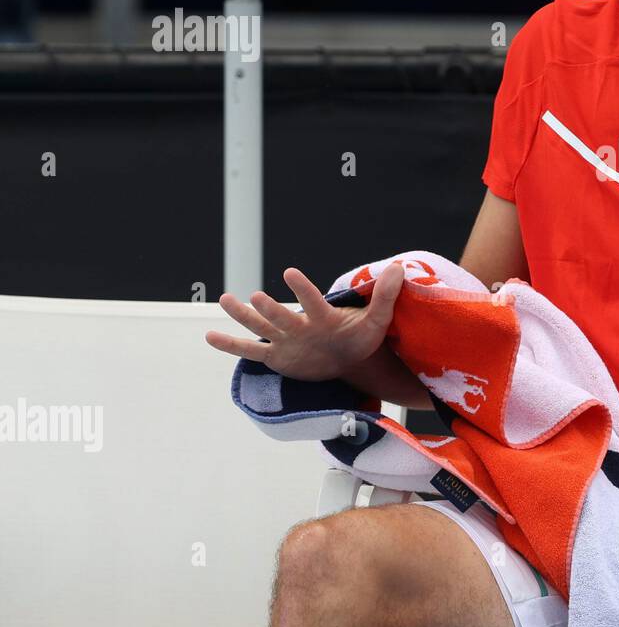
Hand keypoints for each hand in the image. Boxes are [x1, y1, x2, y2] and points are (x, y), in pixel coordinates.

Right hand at [204, 262, 404, 380]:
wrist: (350, 358)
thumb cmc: (361, 336)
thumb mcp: (377, 319)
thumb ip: (385, 296)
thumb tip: (400, 268)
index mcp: (322, 316)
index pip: (312, 300)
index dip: (302, 289)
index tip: (290, 273)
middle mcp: (299, 325)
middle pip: (281, 316)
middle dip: (270, 308)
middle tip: (256, 296)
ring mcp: (285, 340)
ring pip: (260, 327)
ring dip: (243, 315)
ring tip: (226, 299)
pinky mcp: (277, 357)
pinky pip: (251, 351)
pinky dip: (231, 345)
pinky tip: (210, 336)